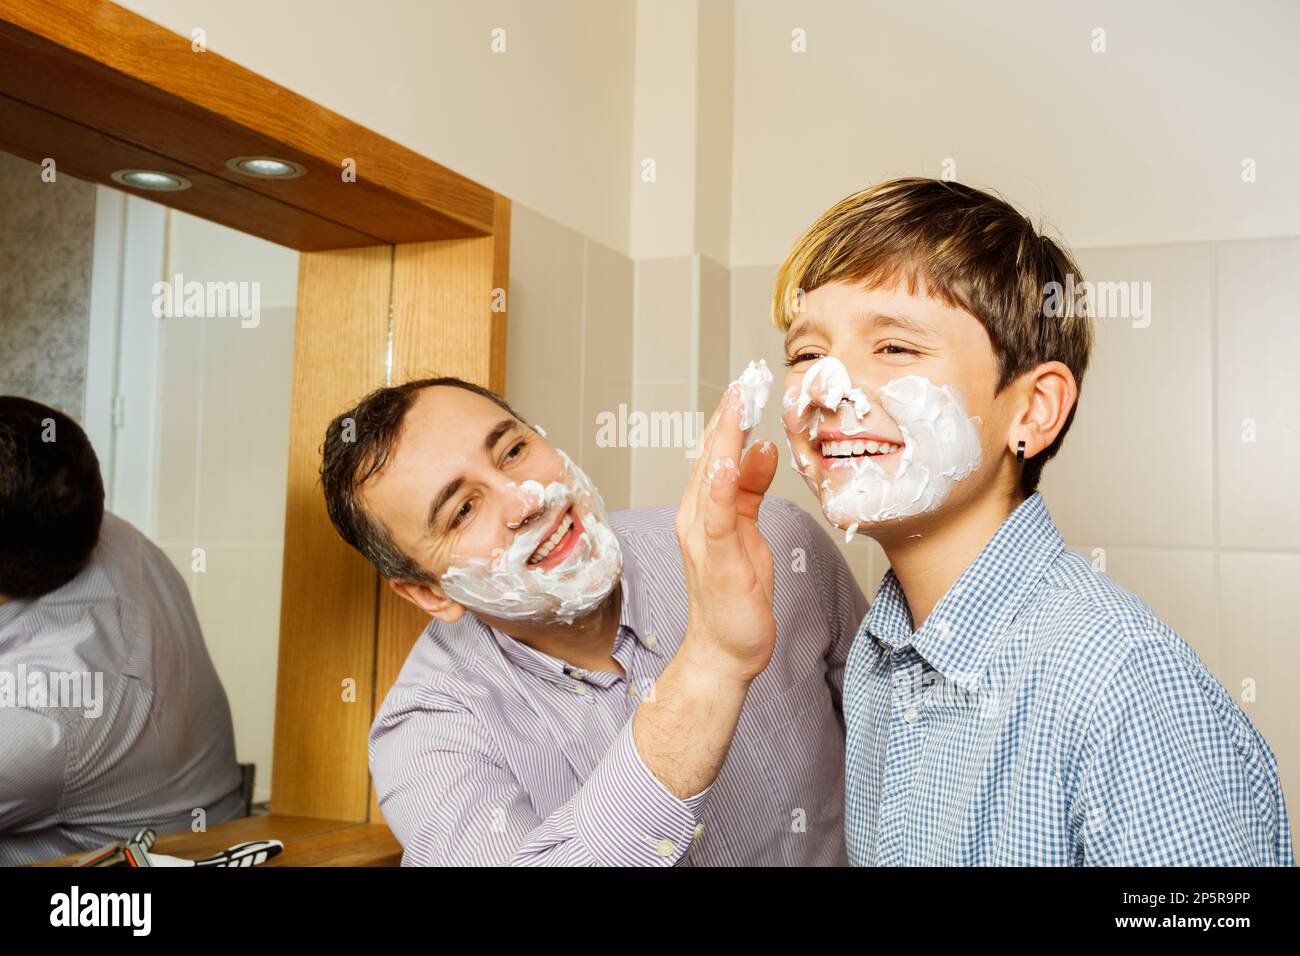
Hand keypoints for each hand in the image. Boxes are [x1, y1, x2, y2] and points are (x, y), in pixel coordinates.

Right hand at [674, 385, 778, 682]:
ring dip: (723, 439)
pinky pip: (717, 518)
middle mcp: (694, 517)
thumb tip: (761, 450)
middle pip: (708, 455)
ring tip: (737, 403)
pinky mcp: (715, 559)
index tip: (749, 382)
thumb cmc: (735, 595)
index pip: (715, 452)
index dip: (731, 416)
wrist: (725, 651)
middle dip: (728, 416)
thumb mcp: (750, 532)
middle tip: (746, 377)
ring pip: (709, 477)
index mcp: (702, 508)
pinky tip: (726, 462)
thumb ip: (751, 490)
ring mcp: (700, 538)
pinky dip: (718, 487)